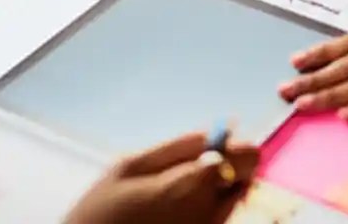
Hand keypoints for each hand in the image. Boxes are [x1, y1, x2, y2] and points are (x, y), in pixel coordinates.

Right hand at [66, 133, 259, 223]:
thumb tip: (212, 132)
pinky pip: (217, 218)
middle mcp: (208, 214)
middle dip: (225, 167)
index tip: (212, 145)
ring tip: (173, 194)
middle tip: (189, 170)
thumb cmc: (101, 212)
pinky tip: (173, 210)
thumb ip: (175, 147)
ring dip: (215, 189)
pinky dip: (206, 208)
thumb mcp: (128, 167)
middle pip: (244, 178)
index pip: (247, 157)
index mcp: (190, 187)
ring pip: (233, 200)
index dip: (233, 145)